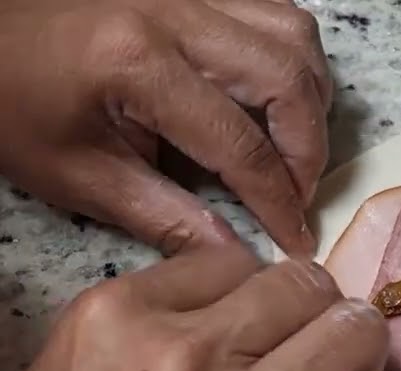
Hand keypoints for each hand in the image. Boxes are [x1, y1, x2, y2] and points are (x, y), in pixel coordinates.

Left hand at [0, 0, 333, 255]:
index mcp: (139, 64)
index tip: (298, 239)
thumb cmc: (15, 104)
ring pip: (292, 35)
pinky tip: (275, 94)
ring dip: (309, 96)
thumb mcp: (78, 174)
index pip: (241, 144)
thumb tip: (235, 254)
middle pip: (287, 79)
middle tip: (297, 193)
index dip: (279, 201)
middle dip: (307, 148)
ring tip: (293, 143)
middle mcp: (175, 15)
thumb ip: (164, 216)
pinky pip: (273, 10)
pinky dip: (289, 56)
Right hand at [0, 243, 400, 370]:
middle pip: (306, 287)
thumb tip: (221, 309)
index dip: (258, 299)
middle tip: (308, 357)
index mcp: (122, 317)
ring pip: (358, 332)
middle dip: (314, 316)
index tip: (261, 330)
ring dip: (357, 357)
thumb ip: (143, 331)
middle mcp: (197, 350)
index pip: (235, 263)